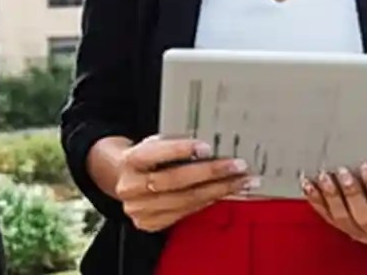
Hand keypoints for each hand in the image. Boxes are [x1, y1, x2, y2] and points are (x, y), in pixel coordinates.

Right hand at [113, 136, 257, 232]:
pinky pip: (186, 212)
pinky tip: (226, 193)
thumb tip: (213, 146)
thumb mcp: (157, 143)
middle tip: (238, 166)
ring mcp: (139, 209)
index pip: (156, 154)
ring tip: (242, 181)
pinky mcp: (150, 223)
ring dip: (219, 190)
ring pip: (185, 200)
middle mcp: (132, 187)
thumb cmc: (148, 158)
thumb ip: (177, 145)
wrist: (124, 178)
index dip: (181, 150)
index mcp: (132, 160)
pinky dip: (209, 201)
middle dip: (211, 173)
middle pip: (175, 181)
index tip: (207, 147)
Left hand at [301, 163, 366, 246]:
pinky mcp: (343, 229)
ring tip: (324, 177)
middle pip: (363, 216)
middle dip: (351, 192)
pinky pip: (328, 217)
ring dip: (331, 197)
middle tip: (342, 171)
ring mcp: (360, 232)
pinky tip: (310, 186)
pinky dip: (317, 201)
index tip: (366, 167)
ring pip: (342, 219)